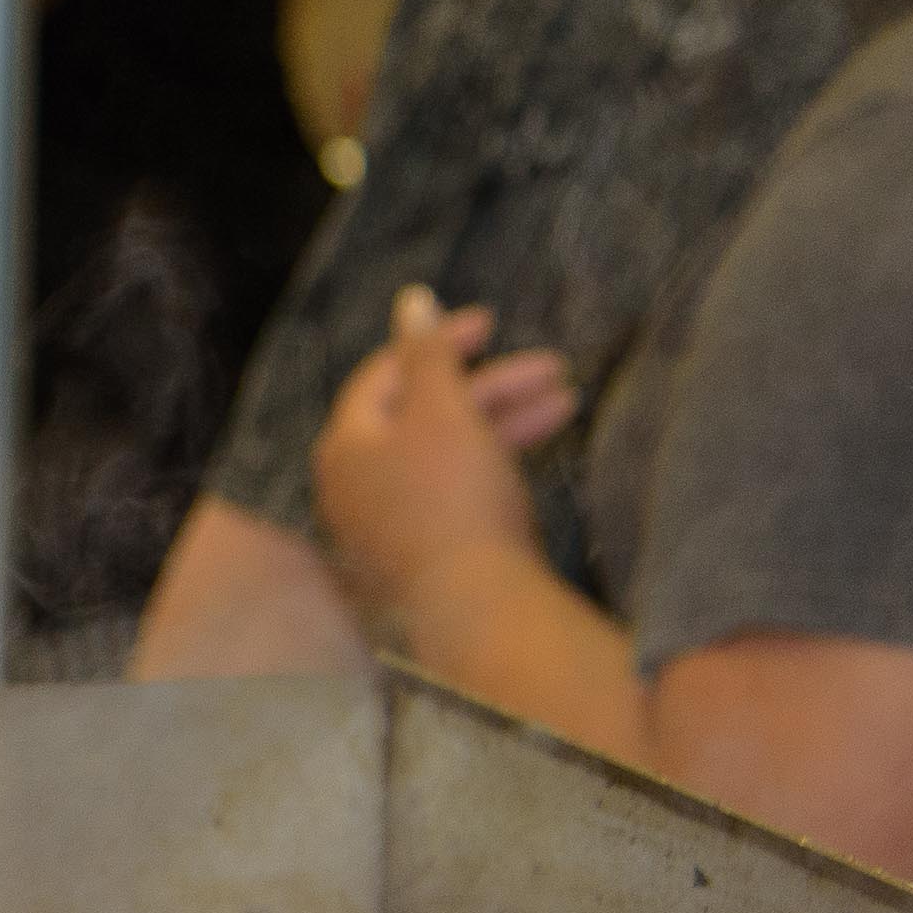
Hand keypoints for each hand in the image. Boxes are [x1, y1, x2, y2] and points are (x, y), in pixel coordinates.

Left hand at [308, 286, 578, 618]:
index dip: (438, 341)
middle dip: (490, 385)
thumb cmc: (455, 504)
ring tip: (567, 403)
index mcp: (345, 445)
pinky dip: (495, 465)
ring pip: (447, 452)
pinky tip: (537, 455)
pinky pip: (456, 491)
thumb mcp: (443, 412)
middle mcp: (356, 484)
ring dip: (504, 421)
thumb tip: (411, 300)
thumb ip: (428, 353)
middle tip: (554, 367)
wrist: (480, 613)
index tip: (492, 322)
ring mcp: (389, 523)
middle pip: (423, 414)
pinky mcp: (426, 553)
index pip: (387, 374)